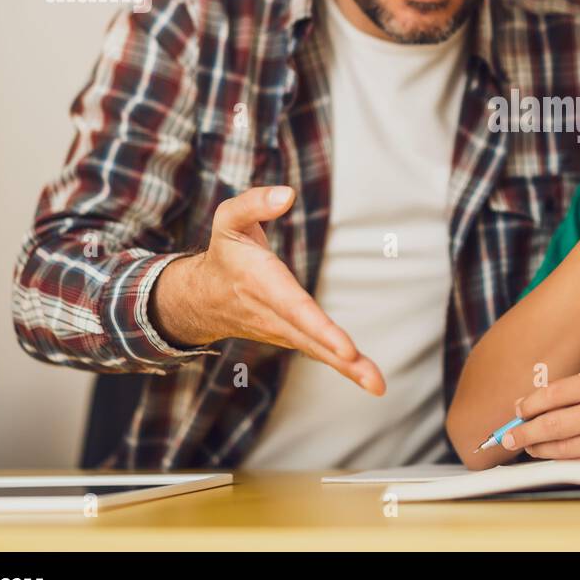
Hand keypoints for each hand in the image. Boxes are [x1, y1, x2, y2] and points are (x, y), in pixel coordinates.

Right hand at [154, 185, 385, 394]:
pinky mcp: (292, 336)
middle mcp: (273, 314)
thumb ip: (254, 203)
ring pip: (317, 351)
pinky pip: (318, 352)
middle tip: (372, 380)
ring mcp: (283, 330)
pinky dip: (343, 367)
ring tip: (378, 385)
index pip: (295, 308)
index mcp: (262, 283)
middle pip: (311, 339)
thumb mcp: (229, 219)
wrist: (202, 298)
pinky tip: (368, 379)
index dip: (319, 327)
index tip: (345, 347)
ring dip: (349, 370)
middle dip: (341, 359)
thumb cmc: (225, 253)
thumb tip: (286, 194)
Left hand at [502, 369, 579, 460]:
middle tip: (507, 438)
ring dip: (539, 448)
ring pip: (564, 447)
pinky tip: (549, 455)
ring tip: (527, 446)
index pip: (556, 393)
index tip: (517, 412)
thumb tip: (525, 407)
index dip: (530, 404)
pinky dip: (560, 459)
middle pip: (555, 424)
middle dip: (525, 432)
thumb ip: (569, 391)